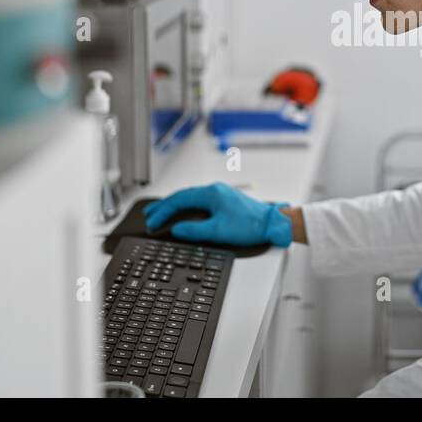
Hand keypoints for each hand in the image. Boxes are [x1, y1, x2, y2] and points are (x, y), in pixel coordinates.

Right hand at [144, 182, 292, 246]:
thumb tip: (176, 230)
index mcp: (211, 193)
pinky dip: (186, 207)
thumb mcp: (218, 231)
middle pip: (182, 196)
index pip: (179, 200)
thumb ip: (194, 230)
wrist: (271, 223)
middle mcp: (214, 190)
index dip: (163, 211)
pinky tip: (182, 213)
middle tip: (149, 214)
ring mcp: (219, 194)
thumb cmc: (250, 225)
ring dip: (175, 206)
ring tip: (161, 213)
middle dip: (164, 206)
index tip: (152, 221)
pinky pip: (198, 201)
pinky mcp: (224, 200)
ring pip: (190, 198)